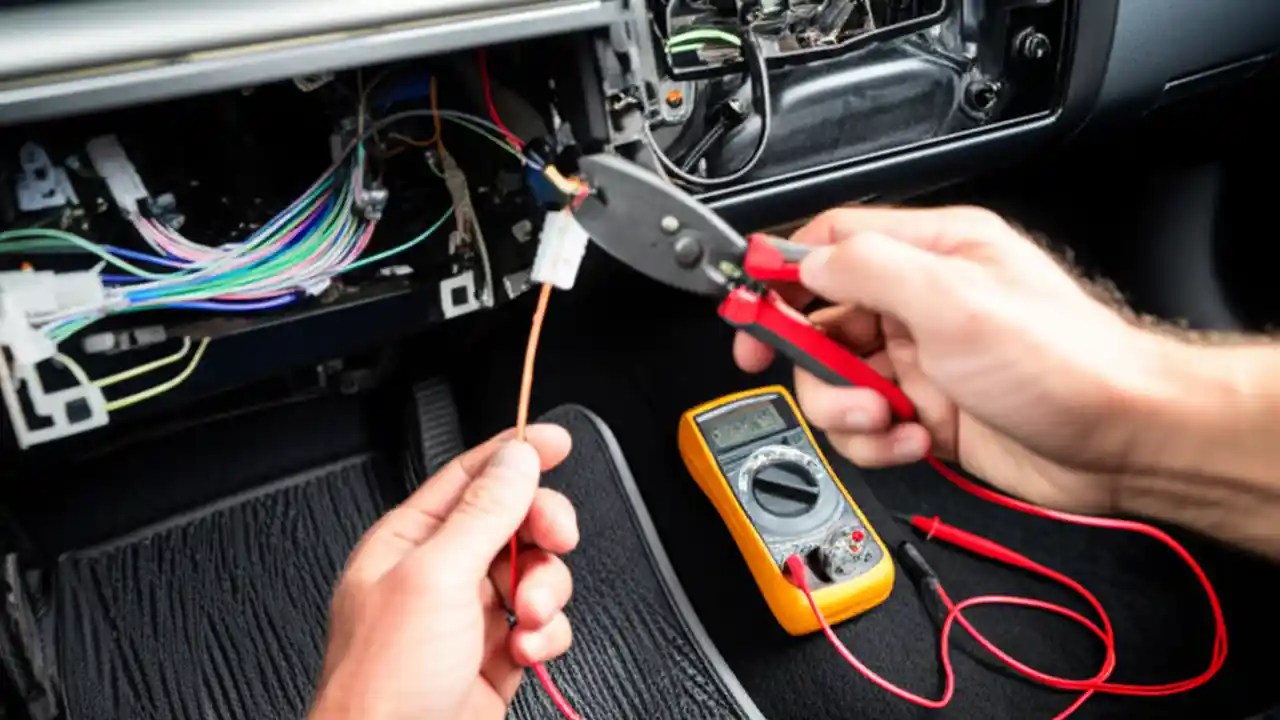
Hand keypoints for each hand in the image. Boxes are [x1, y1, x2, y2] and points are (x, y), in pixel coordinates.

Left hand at [310, 424, 577, 719]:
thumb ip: (483, 513)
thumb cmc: (382, 682)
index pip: (470, 477)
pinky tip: (526, 651)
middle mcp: (439, 573)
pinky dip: (546, 635)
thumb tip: (516, 460)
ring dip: (545, 594)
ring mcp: (469, 616)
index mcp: (411, 540)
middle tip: (557, 540)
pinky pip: (541, 624)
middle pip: (514, 523)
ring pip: (535, 574)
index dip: (516, 455)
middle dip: (542, 533)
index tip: (558, 442)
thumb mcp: (436, 578)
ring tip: (527, 619)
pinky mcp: (496, 656)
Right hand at [735, 207, 1167, 512]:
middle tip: (810, 375)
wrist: (1122, 441)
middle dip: (809, 356)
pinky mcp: (927, 412)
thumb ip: (869, 271)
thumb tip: (804, 261)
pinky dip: (880, 442)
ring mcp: (923, 361)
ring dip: (846, 409)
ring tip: (884, 419)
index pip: (833, 244)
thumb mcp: (955, 300)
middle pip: (822, 319)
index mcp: (932, 254)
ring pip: (838, 380)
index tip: (744, 299)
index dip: (781, 270)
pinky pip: (869, 427)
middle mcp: (922, 303)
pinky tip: (916, 439)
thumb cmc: (1065, 361)